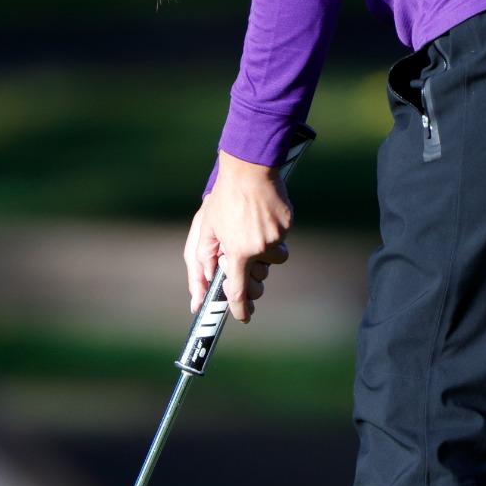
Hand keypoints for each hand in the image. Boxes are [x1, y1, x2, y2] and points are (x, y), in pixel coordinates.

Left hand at [185, 150, 292, 323]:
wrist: (248, 169)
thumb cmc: (223, 199)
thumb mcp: (206, 231)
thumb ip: (201, 265)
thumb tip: (198, 296)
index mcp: (237, 251)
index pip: (238, 291)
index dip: (240, 308)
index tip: (243, 317)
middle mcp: (259, 247)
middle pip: (261, 279)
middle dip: (254, 278)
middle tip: (245, 264)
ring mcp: (276, 236)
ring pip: (274, 257)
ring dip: (263, 251)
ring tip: (251, 227)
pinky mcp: (288, 224)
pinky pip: (282, 237)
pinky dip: (271, 231)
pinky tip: (261, 213)